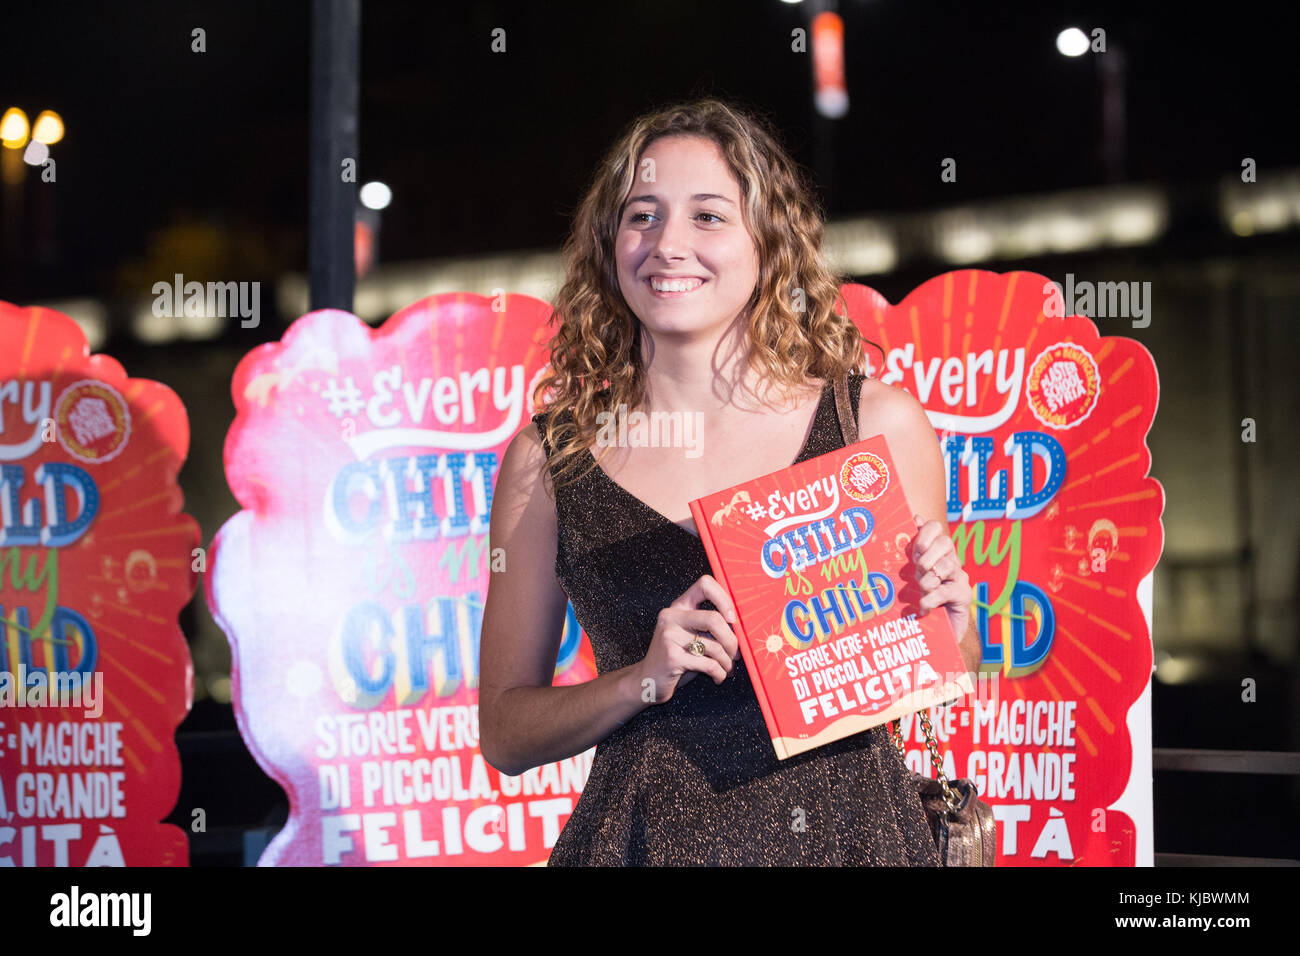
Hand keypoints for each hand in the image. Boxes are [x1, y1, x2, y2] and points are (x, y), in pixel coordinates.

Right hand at [636, 574, 739, 703]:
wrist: (647, 681)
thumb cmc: (676, 658)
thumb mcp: (690, 635)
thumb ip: (709, 627)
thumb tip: (741, 628)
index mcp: (679, 607)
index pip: (704, 584)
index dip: (724, 598)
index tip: (732, 619)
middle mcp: (671, 617)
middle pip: (714, 619)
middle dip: (731, 640)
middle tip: (735, 654)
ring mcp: (669, 636)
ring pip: (714, 646)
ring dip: (727, 662)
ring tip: (726, 669)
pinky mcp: (672, 657)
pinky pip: (708, 664)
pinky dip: (719, 673)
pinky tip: (718, 677)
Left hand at [911, 514, 972, 642]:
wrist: (940, 632)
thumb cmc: (922, 599)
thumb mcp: (912, 574)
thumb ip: (914, 549)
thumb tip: (916, 517)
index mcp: (938, 552)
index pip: (935, 528)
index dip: (923, 536)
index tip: (912, 553)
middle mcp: (952, 560)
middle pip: (945, 542)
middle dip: (926, 557)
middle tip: (917, 573)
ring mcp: (960, 578)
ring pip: (947, 566)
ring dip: (928, 580)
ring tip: (921, 592)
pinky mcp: (963, 596)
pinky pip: (946, 591)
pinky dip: (930, 600)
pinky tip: (923, 608)